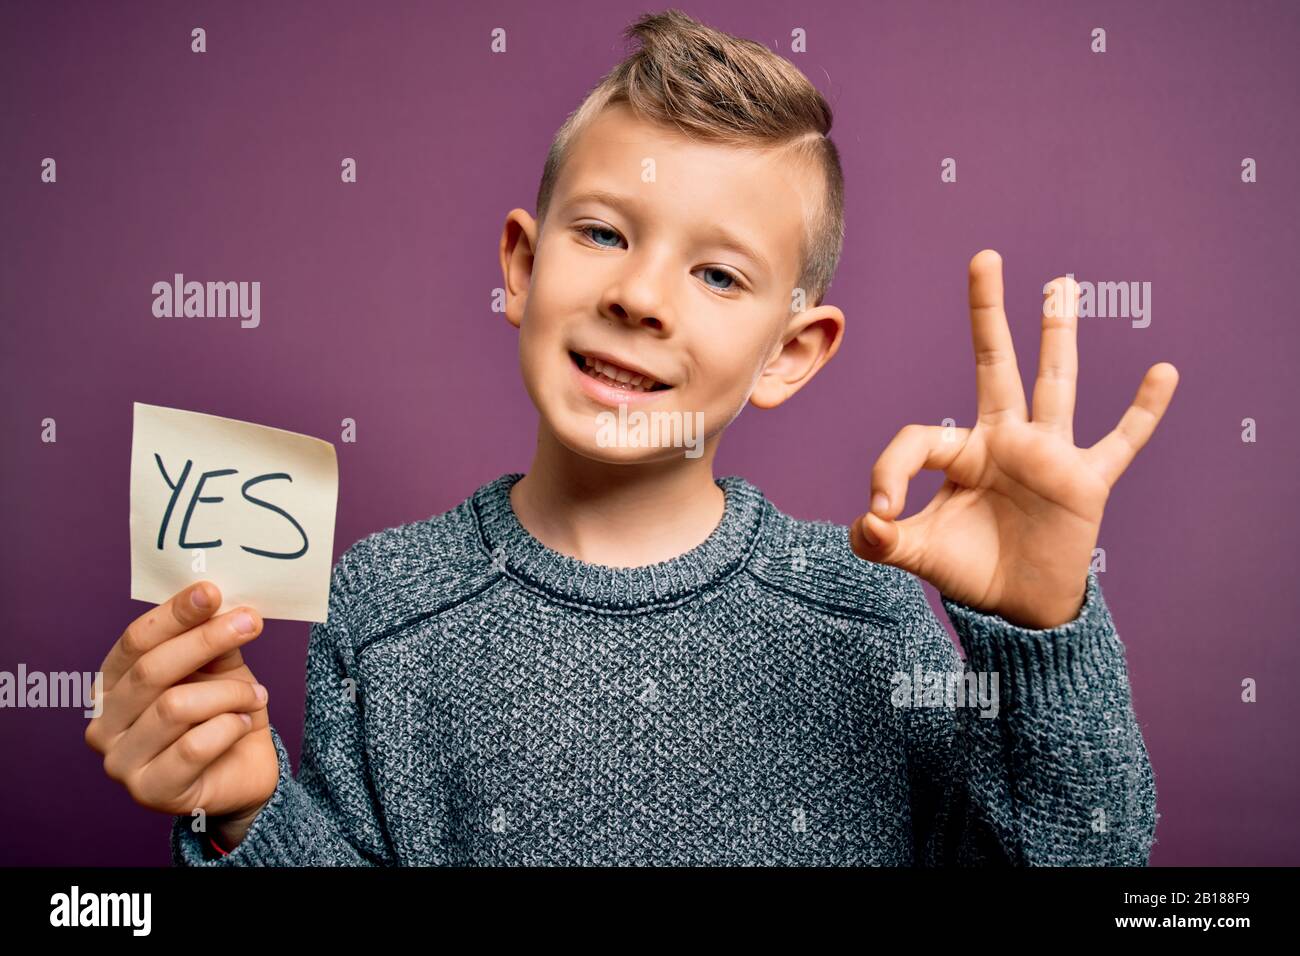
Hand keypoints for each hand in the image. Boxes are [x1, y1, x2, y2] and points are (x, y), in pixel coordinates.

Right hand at [84, 581, 277, 849]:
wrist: (246, 771)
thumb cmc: (223, 713)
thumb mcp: (218, 668)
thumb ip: (209, 638)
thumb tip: (216, 598)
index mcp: (112, 686)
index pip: (135, 641)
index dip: (173, 614)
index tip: (211, 591)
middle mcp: (103, 724)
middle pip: (151, 670)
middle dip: (206, 640)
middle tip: (251, 623)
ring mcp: (121, 762)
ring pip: (175, 707)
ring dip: (229, 694)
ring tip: (258, 695)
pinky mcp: (150, 791)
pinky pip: (194, 747)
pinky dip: (230, 727)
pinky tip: (244, 724)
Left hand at [849, 250, 1178, 628]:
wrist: (1019, 607)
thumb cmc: (969, 569)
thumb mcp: (915, 553)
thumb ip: (880, 541)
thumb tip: (865, 524)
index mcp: (961, 452)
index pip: (918, 439)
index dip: (889, 474)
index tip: (881, 516)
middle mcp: (1005, 439)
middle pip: (994, 364)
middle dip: (987, 313)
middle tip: (984, 258)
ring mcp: (1048, 455)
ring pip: (1055, 383)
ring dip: (1059, 335)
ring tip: (1061, 285)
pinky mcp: (1085, 481)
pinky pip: (1120, 441)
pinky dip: (1142, 412)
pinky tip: (1164, 372)